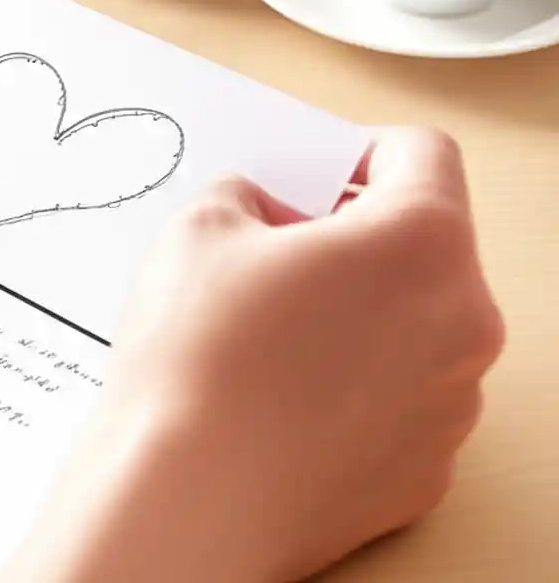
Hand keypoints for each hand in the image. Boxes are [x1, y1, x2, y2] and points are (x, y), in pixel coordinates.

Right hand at [0, 128, 503, 581]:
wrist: (185, 499)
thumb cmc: (196, 360)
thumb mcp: (197, 229)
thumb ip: (245, 195)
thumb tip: (261, 212)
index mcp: (421, 242)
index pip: (423, 155)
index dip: (362, 149)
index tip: (320, 172)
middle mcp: (463, 321)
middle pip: (423, 249)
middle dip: (353, 240)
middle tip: (273, 255)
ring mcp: (451, 406)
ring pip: (414, 330)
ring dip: (355, 317)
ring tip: (266, 338)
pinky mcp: (423, 471)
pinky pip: (399, 405)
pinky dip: (352, 391)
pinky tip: (279, 401)